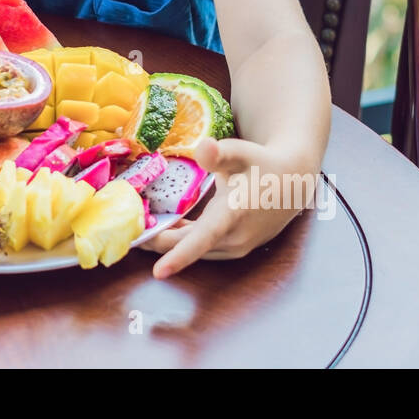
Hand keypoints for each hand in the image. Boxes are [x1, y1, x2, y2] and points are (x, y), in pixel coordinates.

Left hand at [137, 135, 319, 277]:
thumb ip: (220, 152)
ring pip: (192, 248)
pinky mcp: (232, 248)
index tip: (158, 272)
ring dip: (166, 241)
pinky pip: (200, 247)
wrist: (292, 183)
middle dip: (155, 241)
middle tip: (126, 229)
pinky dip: (180, 240)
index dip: (180, 256)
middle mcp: (234, 238)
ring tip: (138, 226)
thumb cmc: (263, 164)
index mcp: (234, 214)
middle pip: (186, 246)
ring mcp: (234, 247)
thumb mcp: (242, 152)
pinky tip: (163, 226)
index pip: (203, 239)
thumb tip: (203, 146)